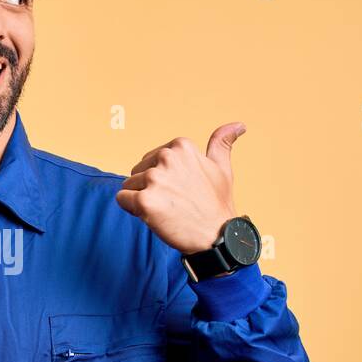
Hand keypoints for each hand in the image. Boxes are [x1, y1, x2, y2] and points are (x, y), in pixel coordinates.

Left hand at [115, 122, 245, 254]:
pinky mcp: (144, 201)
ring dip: (142, 200)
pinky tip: (154, 216)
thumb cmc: (217, 204)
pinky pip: (122, 199)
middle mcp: (166, 157)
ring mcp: (154, 179)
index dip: (161, 179)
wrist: (217, 237)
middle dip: (149, 188)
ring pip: (129, 186)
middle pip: (137, 172)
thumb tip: (239, 125)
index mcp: (181, 146)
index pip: (150, 159)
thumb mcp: (222, 168)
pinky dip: (132, 210)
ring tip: (166, 210)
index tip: (180, 191)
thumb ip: (221, 143)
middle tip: (174, 202)